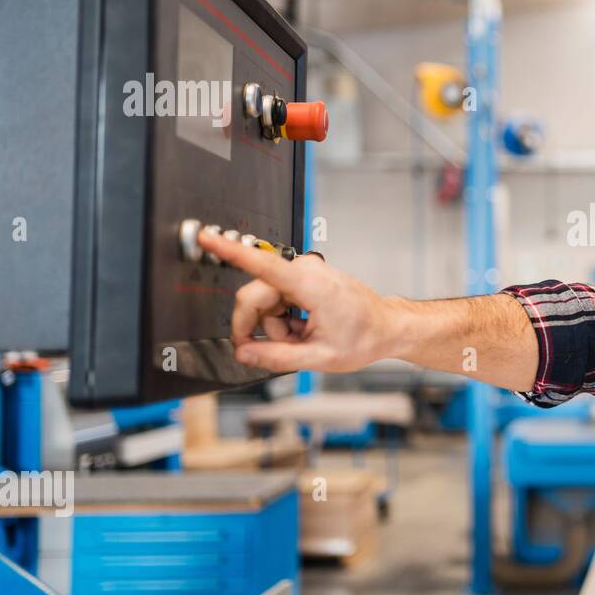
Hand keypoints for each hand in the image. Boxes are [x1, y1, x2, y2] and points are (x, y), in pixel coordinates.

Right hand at [195, 230, 406, 373]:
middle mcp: (305, 271)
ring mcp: (305, 272)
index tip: (207, 236)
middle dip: (258, 328)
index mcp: (310, 284)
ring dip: (275, 327)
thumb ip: (276, 357)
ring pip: (264, 301)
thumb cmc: (363, 337)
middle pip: (254, 296)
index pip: (261, 263)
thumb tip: (244, 353)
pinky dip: (284, 320)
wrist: (386, 327)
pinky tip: (304, 328)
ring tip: (303, 337)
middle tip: (275, 350)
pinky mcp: (304, 277)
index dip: (229, 250)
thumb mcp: (319, 357)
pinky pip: (276, 299)